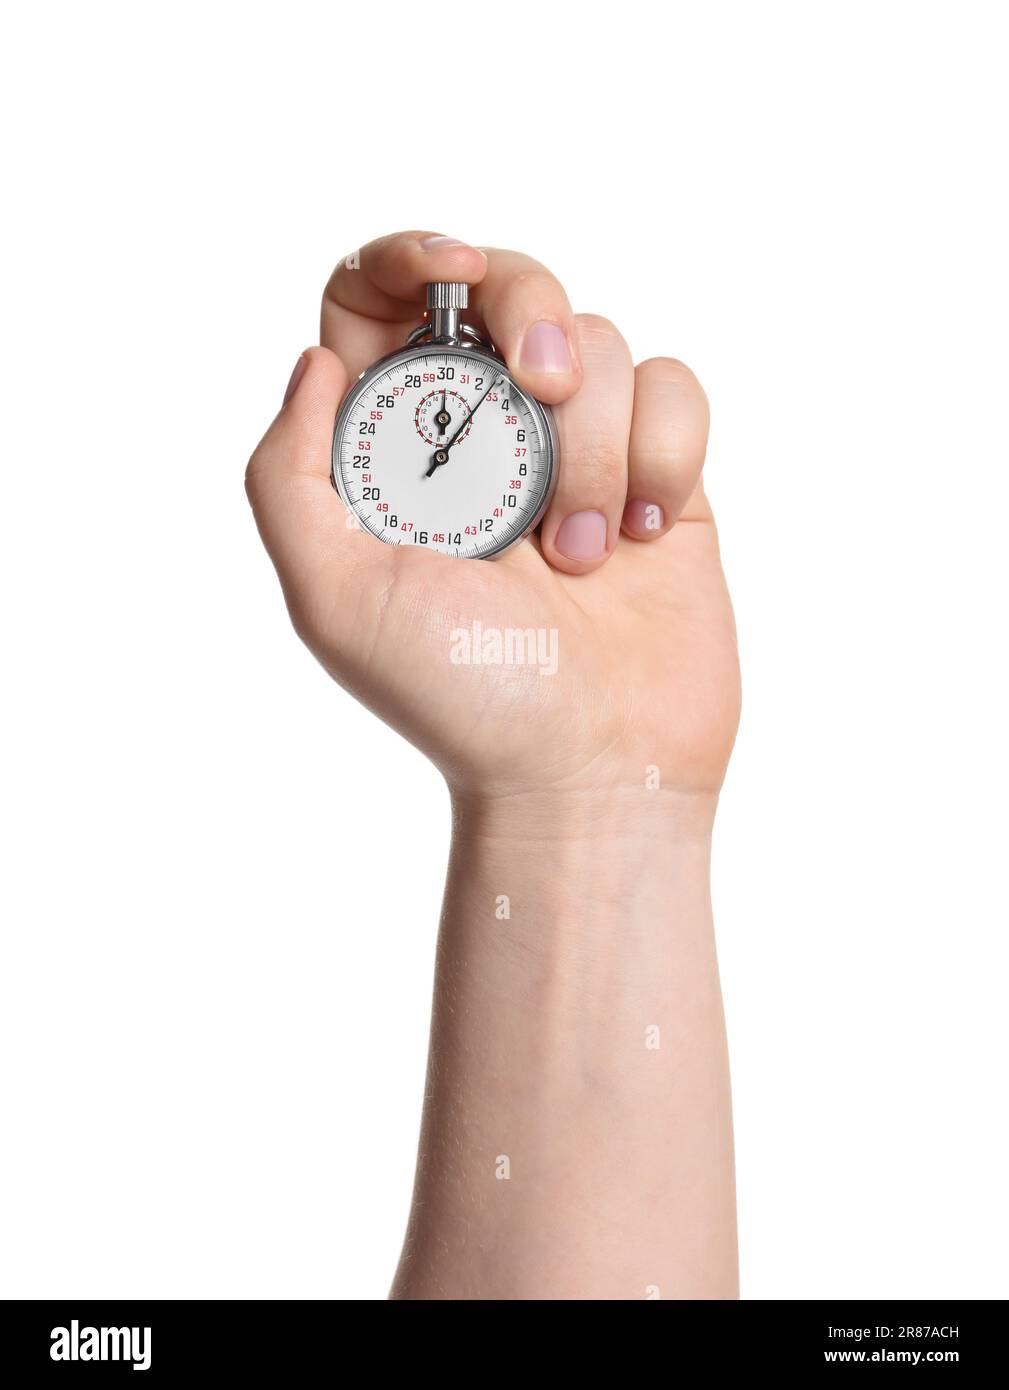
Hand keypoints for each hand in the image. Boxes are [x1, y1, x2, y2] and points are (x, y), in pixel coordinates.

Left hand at [246, 231, 739, 817]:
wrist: (596, 772)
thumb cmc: (467, 701)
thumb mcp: (334, 597)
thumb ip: (288, 475)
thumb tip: (318, 361)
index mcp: (395, 453)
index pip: (380, 304)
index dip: (408, 258)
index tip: (453, 270)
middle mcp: (485, 440)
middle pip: (508, 288)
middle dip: (533, 316)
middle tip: (544, 396)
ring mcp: (577, 454)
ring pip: (602, 341)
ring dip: (599, 444)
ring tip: (583, 556)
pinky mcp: (659, 474)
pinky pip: (677, 388)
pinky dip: (667, 449)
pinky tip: (649, 536)